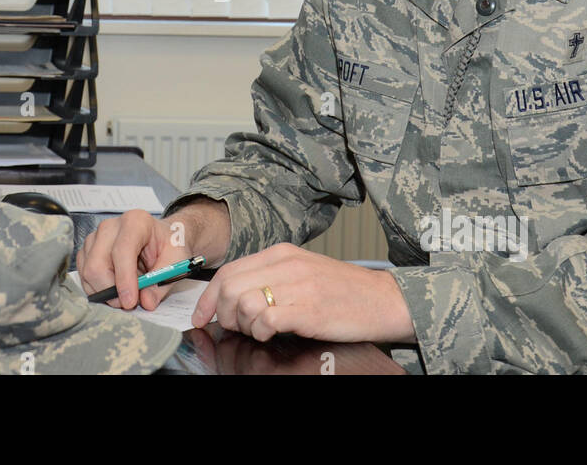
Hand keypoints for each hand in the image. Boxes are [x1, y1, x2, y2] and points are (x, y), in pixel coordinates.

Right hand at [76, 209, 190, 310]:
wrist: (161, 237)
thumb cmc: (168, 245)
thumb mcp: (176, 261)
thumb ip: (161, 282)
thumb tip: (146, 302)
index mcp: (135, 222)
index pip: (122, 251)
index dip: (124, 280)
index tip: (130, 302)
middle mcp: (110, 227)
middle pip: (97, 264)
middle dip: (111, 290)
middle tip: (128, 303)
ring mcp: (95, 237)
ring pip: (88, 272)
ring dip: (105, 291)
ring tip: (126, 292)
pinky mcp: (87, 250)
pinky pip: (84, 275)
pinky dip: (97, 288)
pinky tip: (115, 287)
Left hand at [191, 242, 414, 343]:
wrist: (384, 299)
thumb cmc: (343, 290)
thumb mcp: (302, 271)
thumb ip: (270, 277)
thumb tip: (234, 296)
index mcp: (282, 253)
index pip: (229, 271)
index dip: (208, 298)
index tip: (202, 316)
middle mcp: (286, 265)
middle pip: (230, 287)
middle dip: (225, 314)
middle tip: (238, 327)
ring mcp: (298, 286)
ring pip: (244, 303)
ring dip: (244, 324)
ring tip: (260, 330)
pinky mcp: (309, 309)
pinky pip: (266, 319)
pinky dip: (262, 331)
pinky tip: (274, 333)